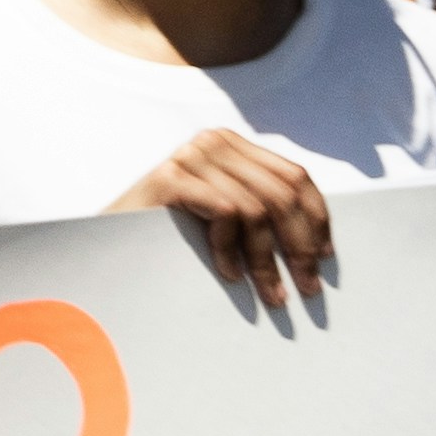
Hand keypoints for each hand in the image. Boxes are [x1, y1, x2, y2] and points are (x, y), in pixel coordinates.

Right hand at [110, 128, 336, 310]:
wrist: (109, 246)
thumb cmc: (174, 236)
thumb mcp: (228, 216)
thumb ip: (261, 208)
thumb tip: (320, 243)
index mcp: (233, 145)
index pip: (295, 177)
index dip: (317, 218)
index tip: (325, 258)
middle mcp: (213, 141)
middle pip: (282, 193)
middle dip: (300, 247)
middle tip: (306, 288)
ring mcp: (189, 156)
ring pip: (257, 209)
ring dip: (267, 261)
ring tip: (270, 295)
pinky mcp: (170, 177)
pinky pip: (226, 213)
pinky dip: (232, 250)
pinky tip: (228, 275)